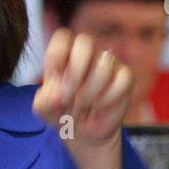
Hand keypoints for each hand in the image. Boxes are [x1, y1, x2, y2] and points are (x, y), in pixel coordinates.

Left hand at [32, 29, 132, 147]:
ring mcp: (108, 64)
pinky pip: (122, 79)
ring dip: (91, 92)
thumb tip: (58, 96)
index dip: (57, 55)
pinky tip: (100, 107)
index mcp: (64, 55)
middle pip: (85, 42)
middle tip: (68, 96)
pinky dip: (109, 98)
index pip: (62, 38)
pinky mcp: (124, 78)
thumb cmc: (62, 112)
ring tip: (82, 106)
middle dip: (75, 72)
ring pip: (104, 64)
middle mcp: (87, 55)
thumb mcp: (44, 110)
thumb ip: (44, 102)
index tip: (54, 77)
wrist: (83, 130)